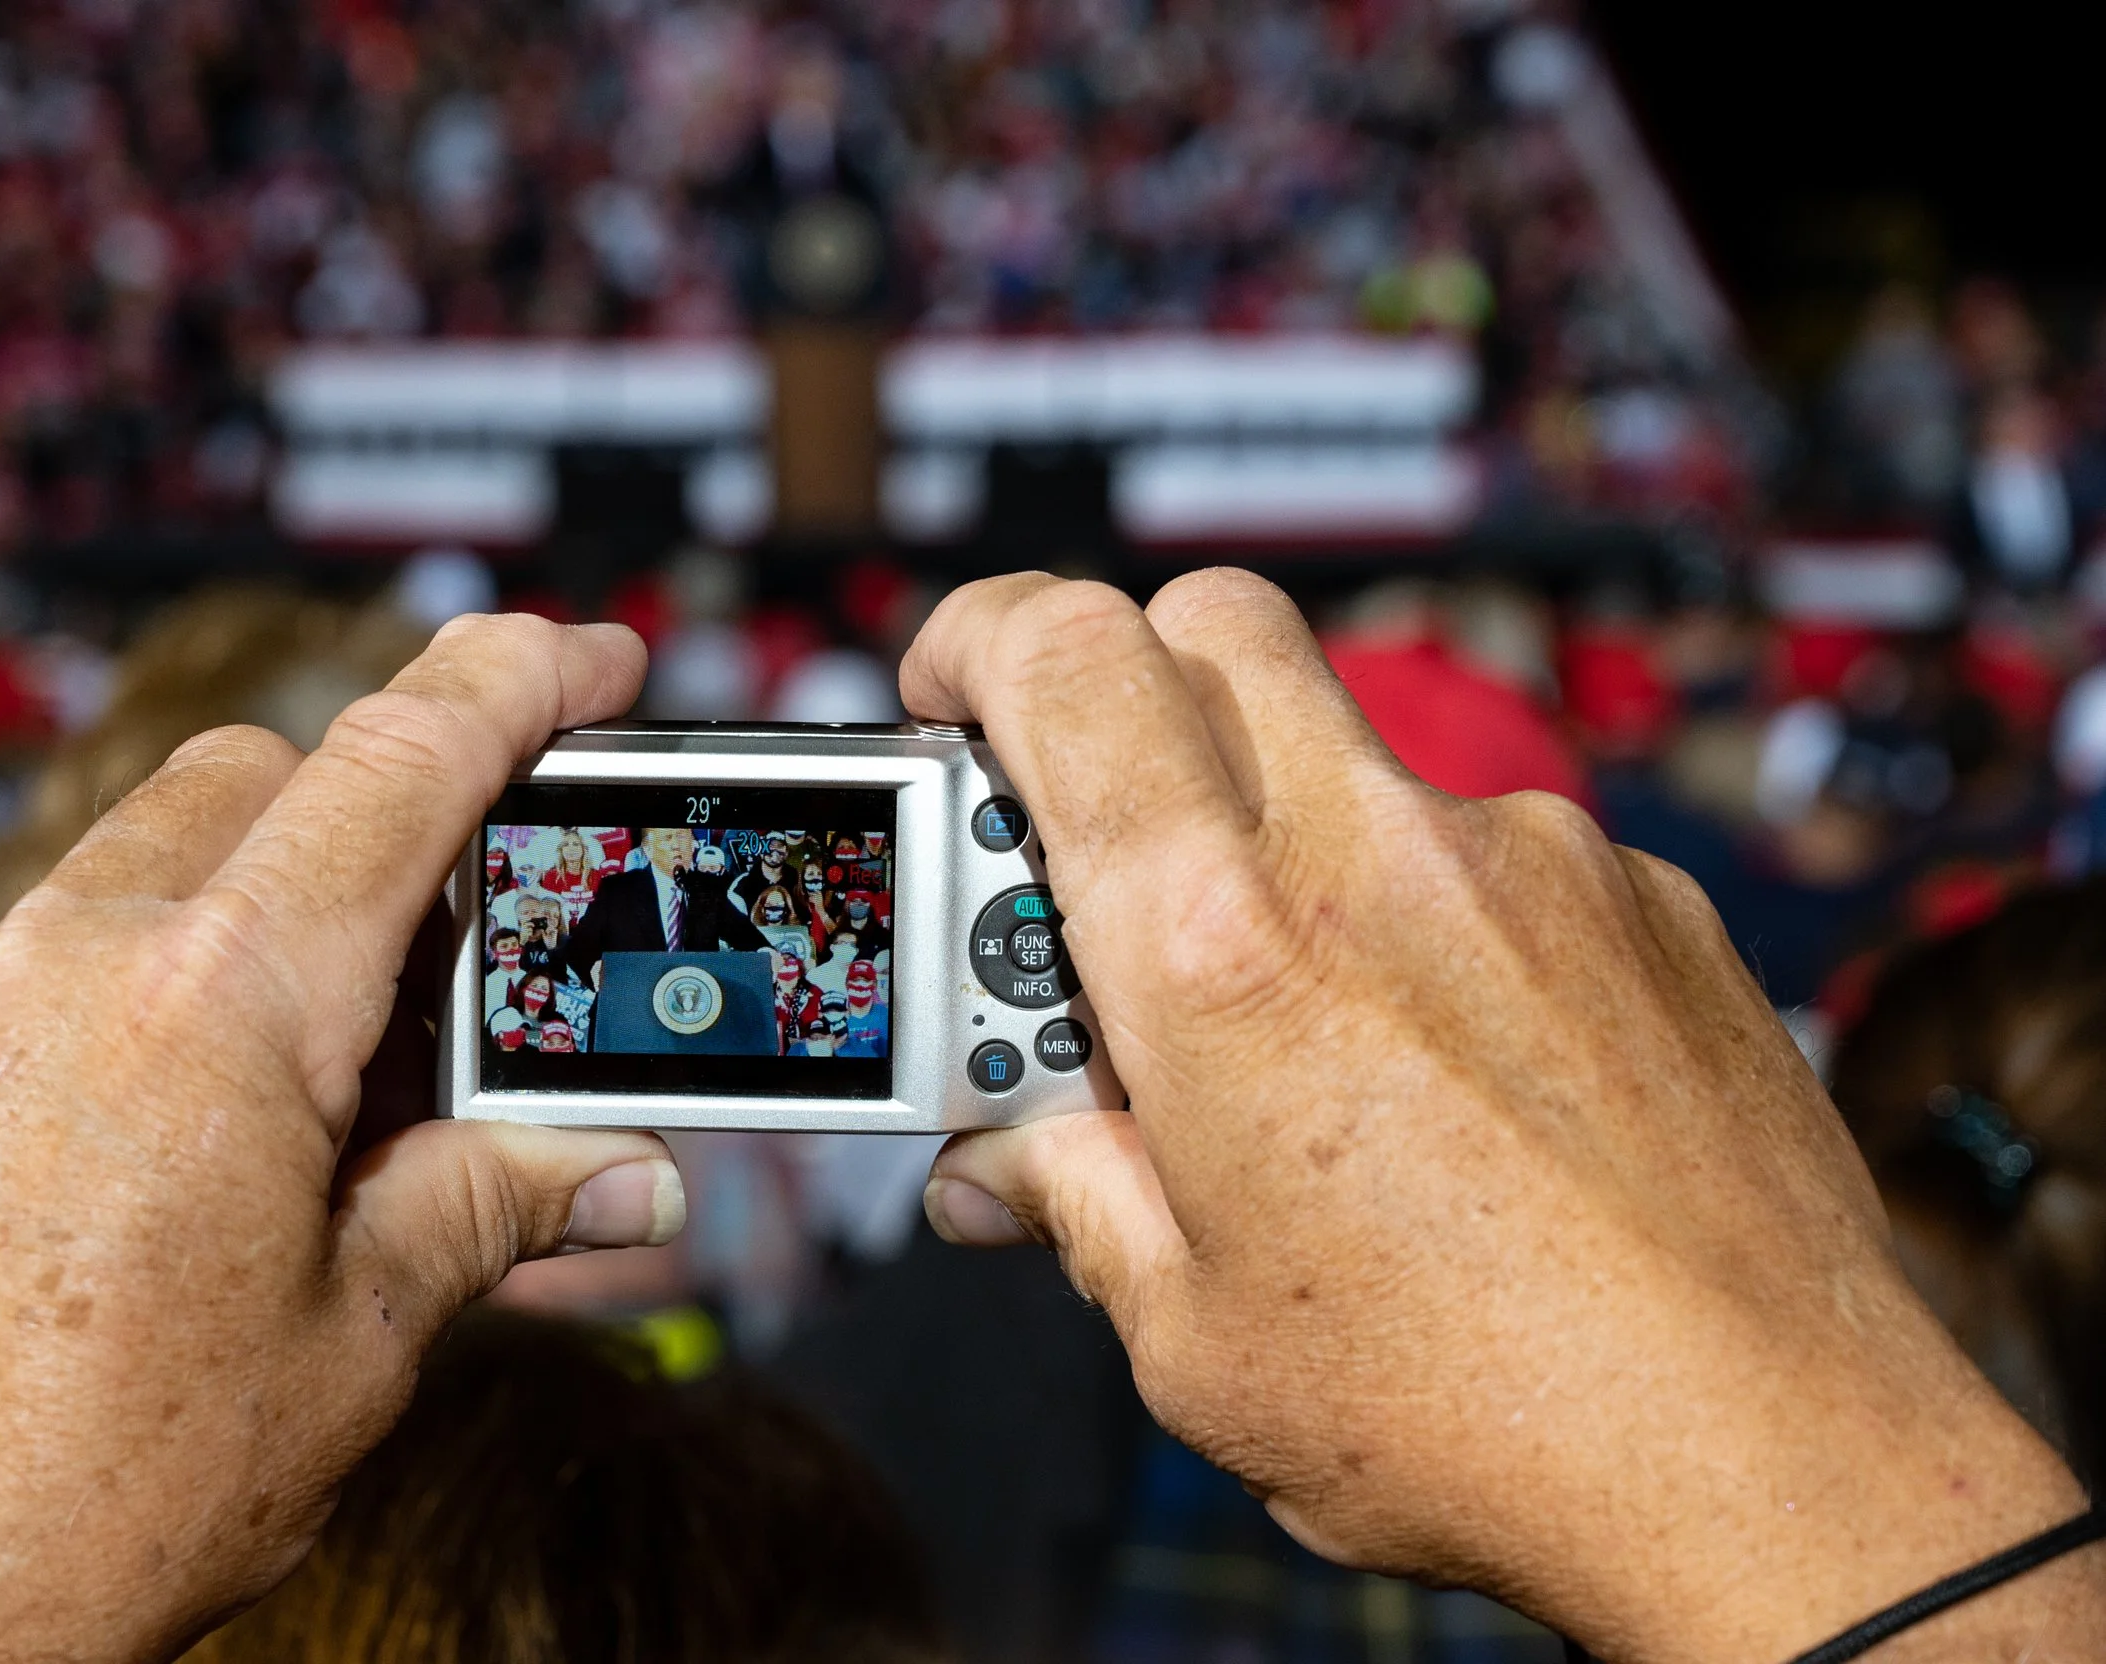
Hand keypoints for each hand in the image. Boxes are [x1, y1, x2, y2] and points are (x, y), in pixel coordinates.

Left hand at [0, 616, 684, 1663]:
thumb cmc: (88, 1494)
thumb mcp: (355, 1340)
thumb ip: (494, 1209)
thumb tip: (618, 1170)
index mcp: (221, 996)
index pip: (404, 755)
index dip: (523, 680)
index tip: (594, 656)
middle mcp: (82, 957)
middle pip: (277, 774)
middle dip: (403, 809)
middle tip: (494, 947)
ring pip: (169, 847)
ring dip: (287, 894)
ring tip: (368, 1069)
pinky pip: (81, 939)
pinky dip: (184, 965)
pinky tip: (237, 1115)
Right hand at [906, 572, 2101, 1662]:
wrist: (1775, 1470)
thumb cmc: (1482, 1419)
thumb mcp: (1192, 1334)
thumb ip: (1073, 1202)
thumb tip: (1001, 1162)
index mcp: (1221, 955)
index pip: (1066, 662)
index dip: (976, 640)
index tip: (952, 691)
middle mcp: (1379, 860)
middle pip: (1214, 625)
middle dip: (1124, 685)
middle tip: (1097, 826)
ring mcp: (1533, 864)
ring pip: (1358, 757)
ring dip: (1289, 844)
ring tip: (1308, 1032)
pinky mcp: (1649, 905)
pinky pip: (1496, 853)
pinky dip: (1437, 922)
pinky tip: (1459, 1074)